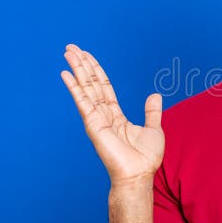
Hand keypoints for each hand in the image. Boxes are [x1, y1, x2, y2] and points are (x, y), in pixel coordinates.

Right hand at [60, 44, 163, 186]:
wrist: (139, 175)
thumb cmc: (145, 159)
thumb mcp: (153, 129)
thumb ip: (152, 112)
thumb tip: (155, 95)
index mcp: (116, 115)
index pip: (103, 87)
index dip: (95, 70)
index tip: (86, 55)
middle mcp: (103, 115)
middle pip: (90, 83)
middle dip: (82, 65)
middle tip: (71, 47)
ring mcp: (96, 119)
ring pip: (85, 88)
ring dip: (77, 69)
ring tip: (68, 52)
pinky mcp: (93, 125)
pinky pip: (83, 102)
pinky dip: (74, 87)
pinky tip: (66, 74)